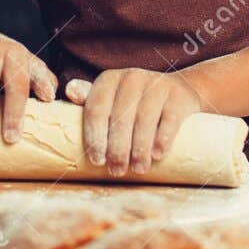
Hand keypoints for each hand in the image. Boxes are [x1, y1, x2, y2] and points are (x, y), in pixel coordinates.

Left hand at [65, 70, 203, 175]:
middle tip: (117, 171)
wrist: (180, 92)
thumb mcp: (112, 100)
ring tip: (137, 169)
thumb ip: (90, 100)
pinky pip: (169, 119)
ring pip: (144, 120)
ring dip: (139, 149)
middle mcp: (132, 77)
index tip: (97, 161)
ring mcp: (157, 84)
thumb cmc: (136, 103)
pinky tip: (157, 155)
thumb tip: (69, 91)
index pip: (96, 109)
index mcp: (109, 79)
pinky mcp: (179, 95)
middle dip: (117, 149)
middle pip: (120, 118)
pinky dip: (162, 139)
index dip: (95, 137)